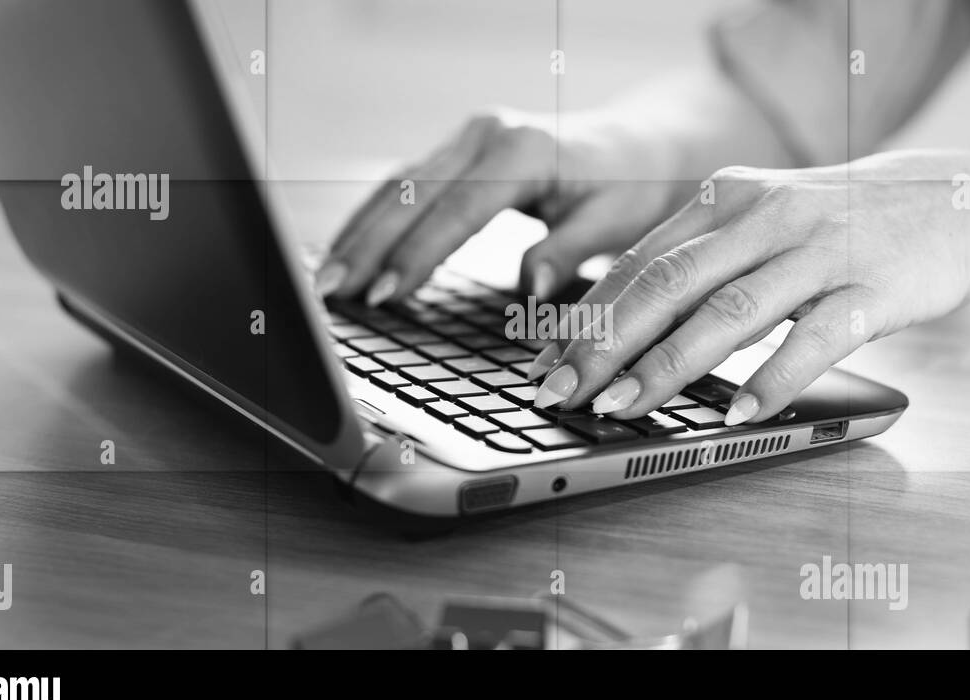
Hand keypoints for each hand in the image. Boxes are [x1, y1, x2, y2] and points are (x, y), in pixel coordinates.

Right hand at [314, 107, 689, 305]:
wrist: (642, 146)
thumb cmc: (632, 187)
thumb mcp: (614, 222)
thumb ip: (568, 251)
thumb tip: (530, 288)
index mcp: (524, 150)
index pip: (458, 209)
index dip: (417, 255)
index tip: (384, 295)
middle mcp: (488, 134)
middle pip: (412, 192)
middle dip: (367, 245)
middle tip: (331, 294)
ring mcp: (471, 136)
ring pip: (400, 185)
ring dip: (360, 232)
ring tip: (326, 280)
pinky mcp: (463, 149)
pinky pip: (408, 183)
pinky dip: (376, 218)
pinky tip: (351, 249)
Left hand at [527, 153, 969, 423]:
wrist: (950, 202)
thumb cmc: (835, 228)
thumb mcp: (759, 225)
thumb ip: (698, 265)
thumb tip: (618, 331)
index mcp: (726, 200)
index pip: (638, 262)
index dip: (585, 316)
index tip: (543, 364)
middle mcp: (764, 217)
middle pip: (667, 284)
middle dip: (604, 344)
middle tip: (560, 393)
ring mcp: (819, 250)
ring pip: (730, 311)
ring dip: (669, 365)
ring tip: (624, 409)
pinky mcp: (873, 288)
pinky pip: (816, 339)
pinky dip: (774, 378)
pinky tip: (740, 416)